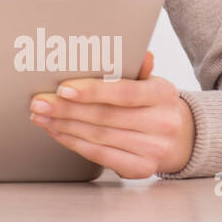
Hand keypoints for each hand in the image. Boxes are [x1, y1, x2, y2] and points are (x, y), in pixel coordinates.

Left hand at [28, 51, 195, 178]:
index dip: (92, 91)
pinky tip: (57, 131)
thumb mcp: (151, 81)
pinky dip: (74, 143)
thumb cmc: (155, 104)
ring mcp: (153, 149)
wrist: (182, 138)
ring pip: (98, 137)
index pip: (124, 93)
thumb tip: (140, 52)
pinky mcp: (140, 168)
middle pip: (105, 117)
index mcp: (163, 94)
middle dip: (66, 109)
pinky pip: (100, 155)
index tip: (63, 88)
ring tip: (41, 115)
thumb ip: (138, 67)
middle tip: (39, 101)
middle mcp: (161, 123)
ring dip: (63, 125)